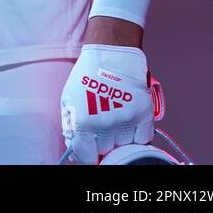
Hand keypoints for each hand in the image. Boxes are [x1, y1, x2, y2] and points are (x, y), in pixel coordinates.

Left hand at [60, 43, 160, 163]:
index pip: (87, 157)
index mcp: (84, 122)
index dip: (87, 158)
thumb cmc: (87, 76)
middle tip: (101, 127)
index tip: (89, 156)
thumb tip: (74, 151)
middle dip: (102, 144)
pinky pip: (143, 140)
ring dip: (119, 138)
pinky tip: (129, 121)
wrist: (111, 55)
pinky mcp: (144, 115)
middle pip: (105, 151)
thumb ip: (70, 127)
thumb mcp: (69, 100)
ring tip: (114, 118)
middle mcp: (106, 125)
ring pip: (125, 146)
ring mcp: (127, 121)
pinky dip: (137, 135)